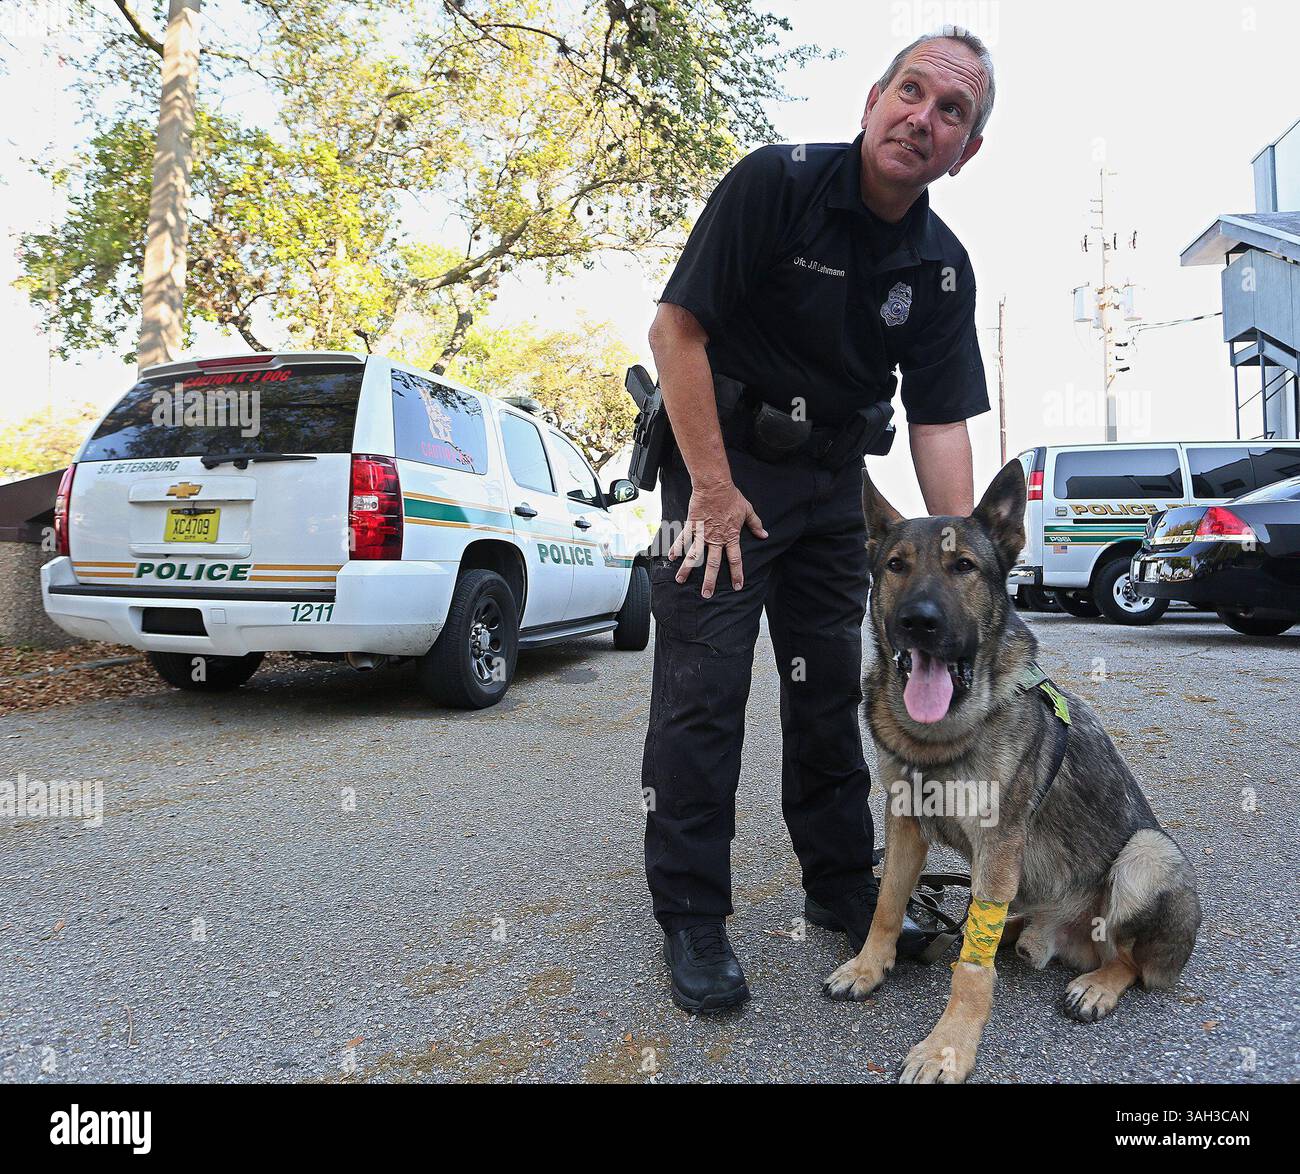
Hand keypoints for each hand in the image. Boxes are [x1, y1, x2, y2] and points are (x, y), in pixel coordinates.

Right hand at [669, 479, 767, 596]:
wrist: (715, 486)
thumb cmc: (732, 497)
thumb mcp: (748, 510)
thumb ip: (756, 525)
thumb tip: (765, 535)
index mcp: (731, 537)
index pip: (735, 560)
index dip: (737, 573)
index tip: (737, 586)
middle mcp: (716, 539)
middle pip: (713, 564)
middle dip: (709, 581)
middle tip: (706, 594)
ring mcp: (702, 533)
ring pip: (694, 555)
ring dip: (687, 569)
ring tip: (680, 580)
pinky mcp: (692, 525)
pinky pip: (682, 539)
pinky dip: (675, 548)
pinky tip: (670, 557)